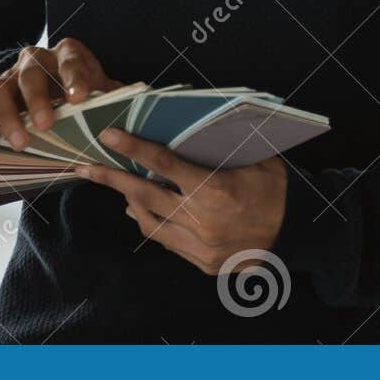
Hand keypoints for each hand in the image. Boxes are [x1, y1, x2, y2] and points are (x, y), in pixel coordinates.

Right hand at [0, 38, 121, 156]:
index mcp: (67, 54)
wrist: (58, 91)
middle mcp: (34, 60)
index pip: (70, 61)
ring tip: (20, 143)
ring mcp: (10, 79)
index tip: (79, 98)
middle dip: (37, 99)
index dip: (74, 78)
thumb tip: (134, 111)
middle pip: (30, 73)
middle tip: (45, 124)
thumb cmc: (85, 92)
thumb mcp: (102, 90)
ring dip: (8, 117)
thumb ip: (114, 98)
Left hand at [77, 129, 287, 274]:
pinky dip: (146, 222)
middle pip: (144, 195)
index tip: (109, 135)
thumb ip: (226, 141)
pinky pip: (163, 240)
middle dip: (111, 178)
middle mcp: (201, 220)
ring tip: (109, 182)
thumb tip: (197, 118)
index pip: (164, 164)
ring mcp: (198, 245)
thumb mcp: (258, 157)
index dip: (133, 148)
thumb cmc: (275, 189)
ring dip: (126, 200)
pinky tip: (135, 209)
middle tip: (84, 166)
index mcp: (215, 190)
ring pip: (148, 221)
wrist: (295, 234)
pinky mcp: (199, 261)